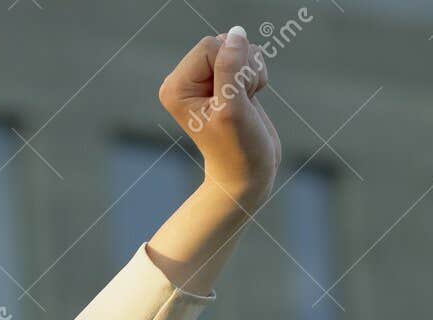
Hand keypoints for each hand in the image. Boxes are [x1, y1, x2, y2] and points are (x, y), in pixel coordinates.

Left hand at [160, 27, 280, 206]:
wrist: (247, 173)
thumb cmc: (236, 149)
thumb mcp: (232, 108)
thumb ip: (231, 68)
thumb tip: (236, 33)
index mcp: (176, 86)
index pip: (210, 46)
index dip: (230, 69)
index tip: (230, 101)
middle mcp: (186, 80)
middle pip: (225, 42)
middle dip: (242, 69)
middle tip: (240, 102)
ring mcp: (206, 79)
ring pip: (240, 47)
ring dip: (251, 73)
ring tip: (244, 103)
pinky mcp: (225, 80)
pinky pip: (248, 56)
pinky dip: (256, 76)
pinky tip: (249, 99)